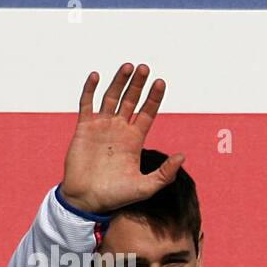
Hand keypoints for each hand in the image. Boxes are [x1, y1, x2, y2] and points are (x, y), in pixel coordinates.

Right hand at [59, 62, 184, 214]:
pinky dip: (90, 89)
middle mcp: (119, 129)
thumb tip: (183, 156)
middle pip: (131, 100)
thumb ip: (165, 173)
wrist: (88, 200)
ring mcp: (101, 126)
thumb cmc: (117, 196)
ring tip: (128, 66)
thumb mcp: (146, 187)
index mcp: (135, 140)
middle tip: (145, 67)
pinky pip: (86, 104)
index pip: (147, 112)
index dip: (154, 98)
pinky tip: (96, 76)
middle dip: (138, 84)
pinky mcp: (84, 128)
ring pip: (111, 97)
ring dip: (119, 81)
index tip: (161, 82)